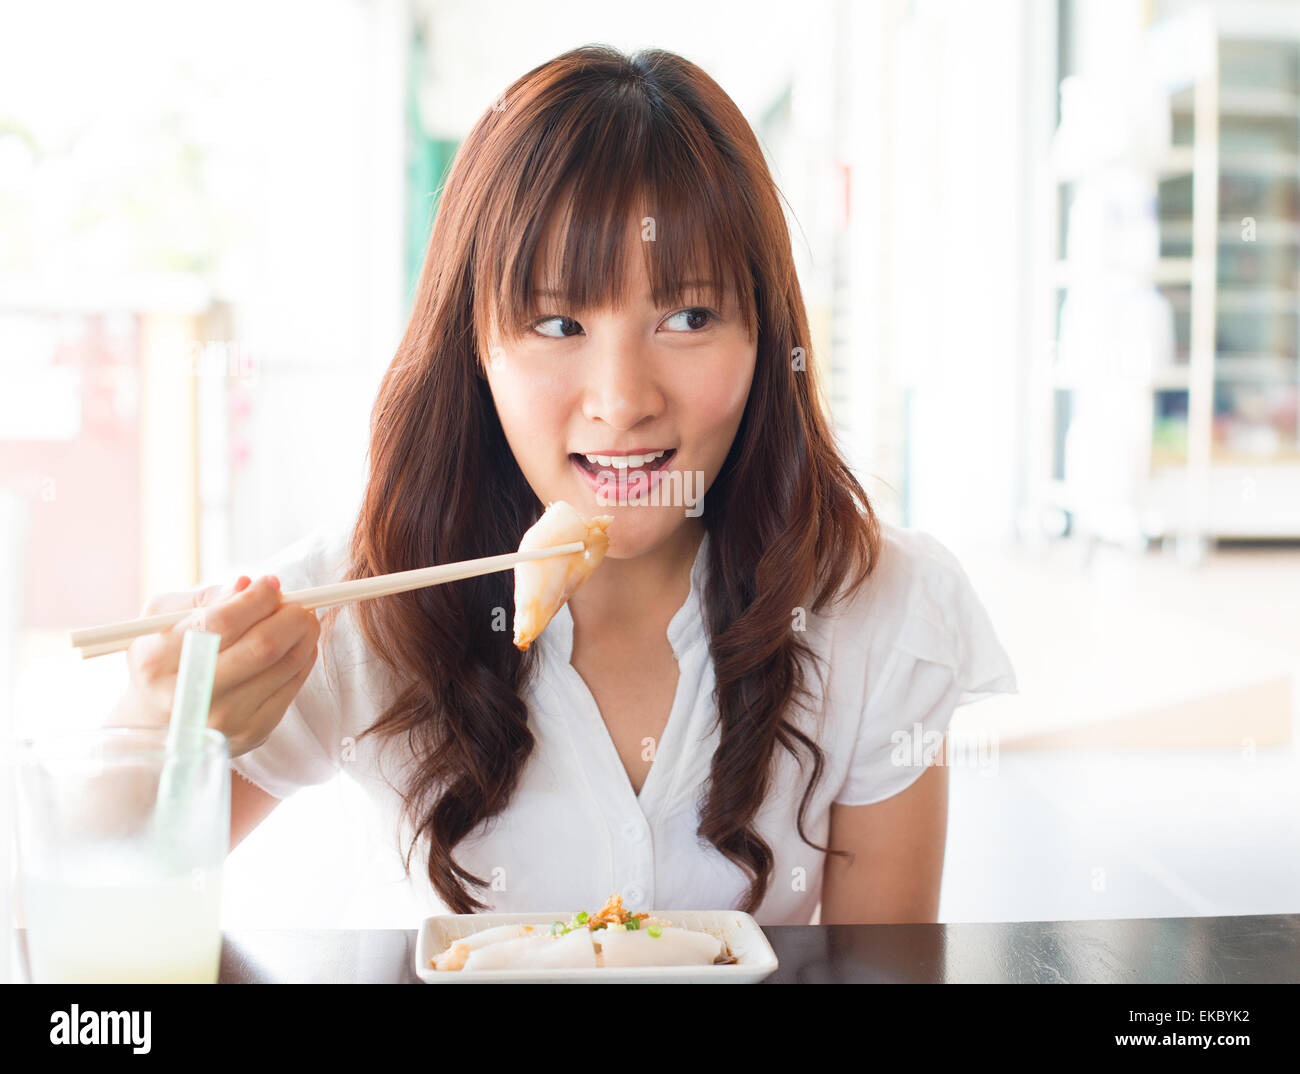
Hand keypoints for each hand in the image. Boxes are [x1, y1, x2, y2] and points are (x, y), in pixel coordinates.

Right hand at [115, 574, 321, 757]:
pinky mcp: (252, 732)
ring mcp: (224, 719)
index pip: (222, 622)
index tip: (271, 584)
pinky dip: (304, 659)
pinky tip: (300, 646)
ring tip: (302, 620)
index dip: (257, 598)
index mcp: (158, 661)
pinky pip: (292, 687)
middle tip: (296, 604)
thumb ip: (204, 598)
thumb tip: (248, 585)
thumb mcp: (163, 621)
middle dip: (290, 617)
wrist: (158, 724)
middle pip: (262, 647)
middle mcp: (190, 695)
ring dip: (304, 635)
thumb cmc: (164, 660)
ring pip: (284, 665)